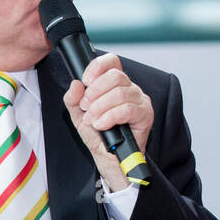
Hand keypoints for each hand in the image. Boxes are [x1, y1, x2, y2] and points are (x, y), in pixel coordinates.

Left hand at [61, 53, 153, 191]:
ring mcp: (140, 100)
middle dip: (95, 91)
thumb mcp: (78, 116)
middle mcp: (130, 88)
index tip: (85, 81)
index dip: (97, 67)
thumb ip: (73, 99)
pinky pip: (127, 109)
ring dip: (100, 107)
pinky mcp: (145, 115)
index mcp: (114, 83)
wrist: (109, 158)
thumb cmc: (98, 135)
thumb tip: (76, 84)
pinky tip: (102, 124)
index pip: (111, 61)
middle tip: (86, 107)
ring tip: (93, 120)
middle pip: (115, 75)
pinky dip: (110, 116)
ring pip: (120, 92)